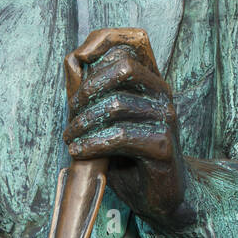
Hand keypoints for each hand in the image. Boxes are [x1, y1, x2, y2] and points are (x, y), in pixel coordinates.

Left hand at [62, 30, 193, 231]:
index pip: (131, 44)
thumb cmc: (130, 156)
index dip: (103, 40)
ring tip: (71, 138)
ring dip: (84, 122)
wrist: (160, 196)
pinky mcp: (163, 145)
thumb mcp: (106, 121)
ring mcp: (166, 118)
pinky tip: (79, 151)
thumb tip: (72, 60)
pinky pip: (120, 136)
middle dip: (89, 89)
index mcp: (151, 81)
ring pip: (117, 104)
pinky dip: (92, 143)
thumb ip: (91, 92)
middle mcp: (162, 93)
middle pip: (124, 67)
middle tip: (72, 114)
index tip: (78, 57)